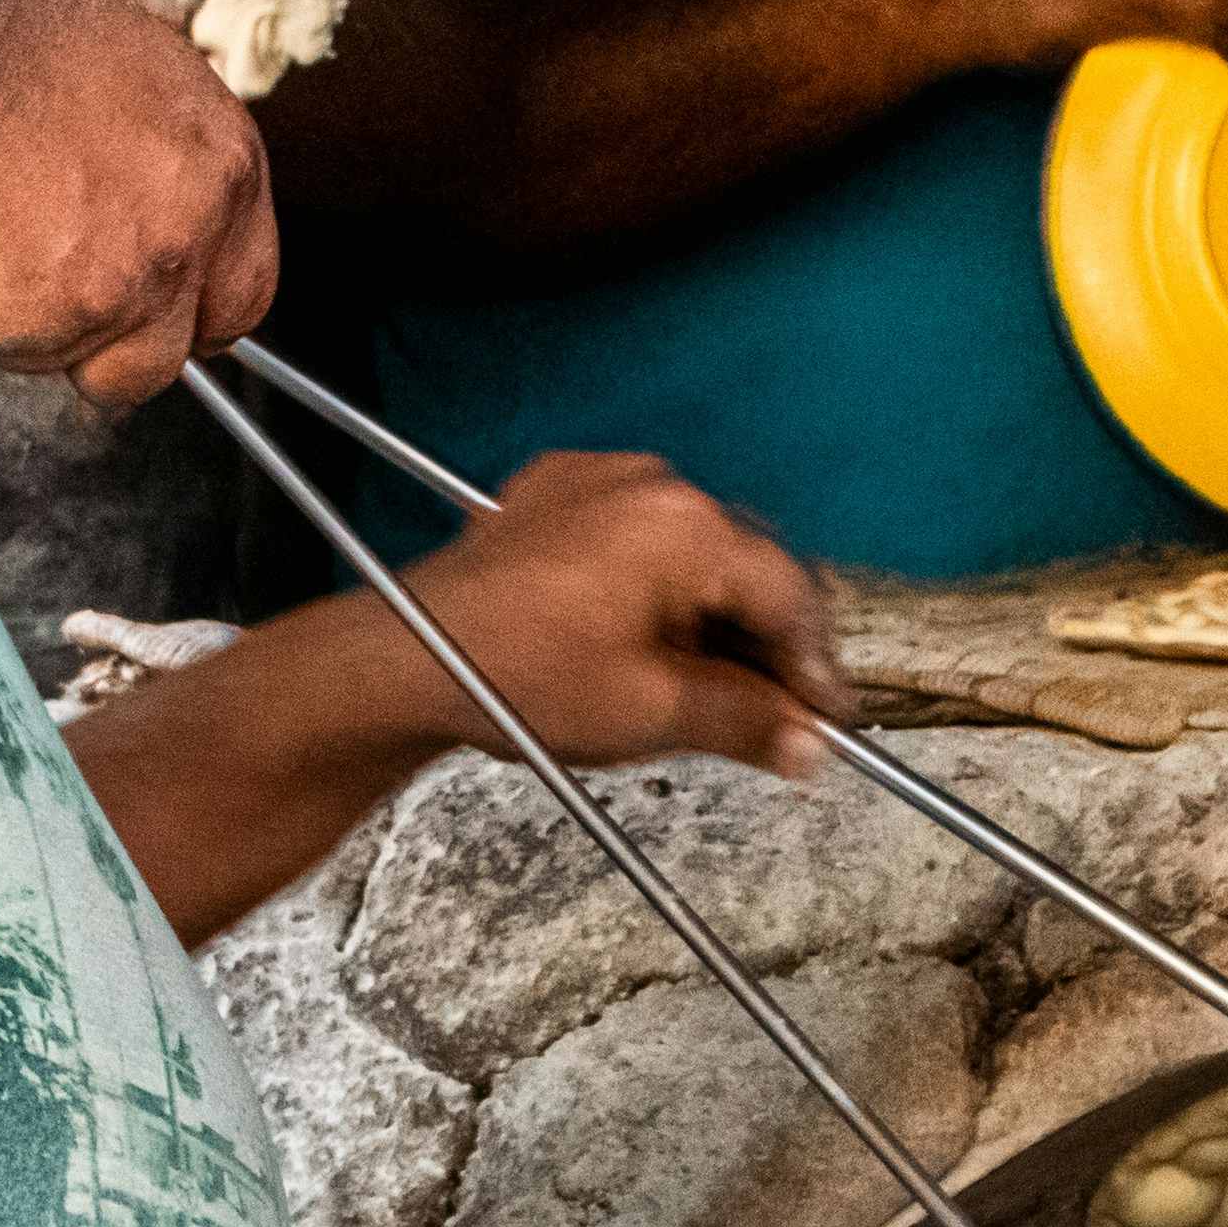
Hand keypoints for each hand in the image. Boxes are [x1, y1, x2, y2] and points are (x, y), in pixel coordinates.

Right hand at [0, 0, 277, 402]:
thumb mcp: (133, 73)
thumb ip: (172, 167)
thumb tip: (175, 221)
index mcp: (220, 172)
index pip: (242, 297)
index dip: (189, 315)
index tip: (154, 316)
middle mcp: (178, 243)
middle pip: (157, 361)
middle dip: (107, 348)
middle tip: (46, 290)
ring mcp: (100, 296)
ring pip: (62, 361)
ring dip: (21, 323)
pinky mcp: (16, 329)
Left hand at [394, 450, 853, 777]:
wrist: (402, 661)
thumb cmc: (507, 675)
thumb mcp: (649, 713)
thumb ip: (746, 722)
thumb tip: (805, 743)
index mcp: (685, 528)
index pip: (792, 597)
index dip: (816, 670)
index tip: (824, 721)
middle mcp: (649, 486)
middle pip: (746, 568)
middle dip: (764, 646)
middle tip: (772, 718)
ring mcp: (598, 484)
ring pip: (693, 554)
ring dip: (709, 619)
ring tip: (697, 691)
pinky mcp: (555, 497)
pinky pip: (634, 539)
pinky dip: (652, 590)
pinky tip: (638, 646)